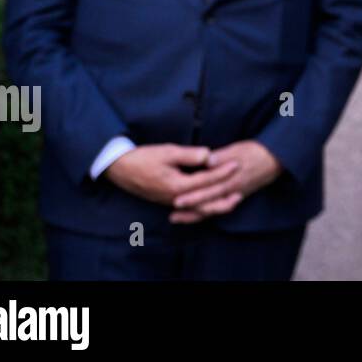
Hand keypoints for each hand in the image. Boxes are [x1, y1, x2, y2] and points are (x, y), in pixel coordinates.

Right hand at [104, 144, 239, 206]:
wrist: (119, 168)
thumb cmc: (143, 157)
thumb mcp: (167, 152)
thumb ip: (190, 155)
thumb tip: (210, 156)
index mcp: (176, 186)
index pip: (206, 180)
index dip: (222, 171)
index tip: (237, 163)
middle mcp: (175, 198)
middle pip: (205, 203)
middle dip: (224, 198)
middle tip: (242, 191)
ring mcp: (171, 202)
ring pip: (198, 209)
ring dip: (216, 206)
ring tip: (233, 201)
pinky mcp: (168, 201)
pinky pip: (190, 209)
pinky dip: (203, 208)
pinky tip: (211, 205)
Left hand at [169, 140, 282, 223]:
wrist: (276, 160)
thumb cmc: (256, 152)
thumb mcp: (238, 150)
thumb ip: (222, 157)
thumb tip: (206, 160)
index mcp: (232, 179)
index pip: (209, 190)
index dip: (193, 196)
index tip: (177, 200)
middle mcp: (233, 191)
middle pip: (208, 204)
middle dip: (190, 210)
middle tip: (172, 215)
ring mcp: (236, 195)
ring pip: (213, 210)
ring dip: (195, 215)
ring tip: (177, 217)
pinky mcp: (237, 196)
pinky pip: (220, 208)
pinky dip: (207, 212)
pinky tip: (197, 213)